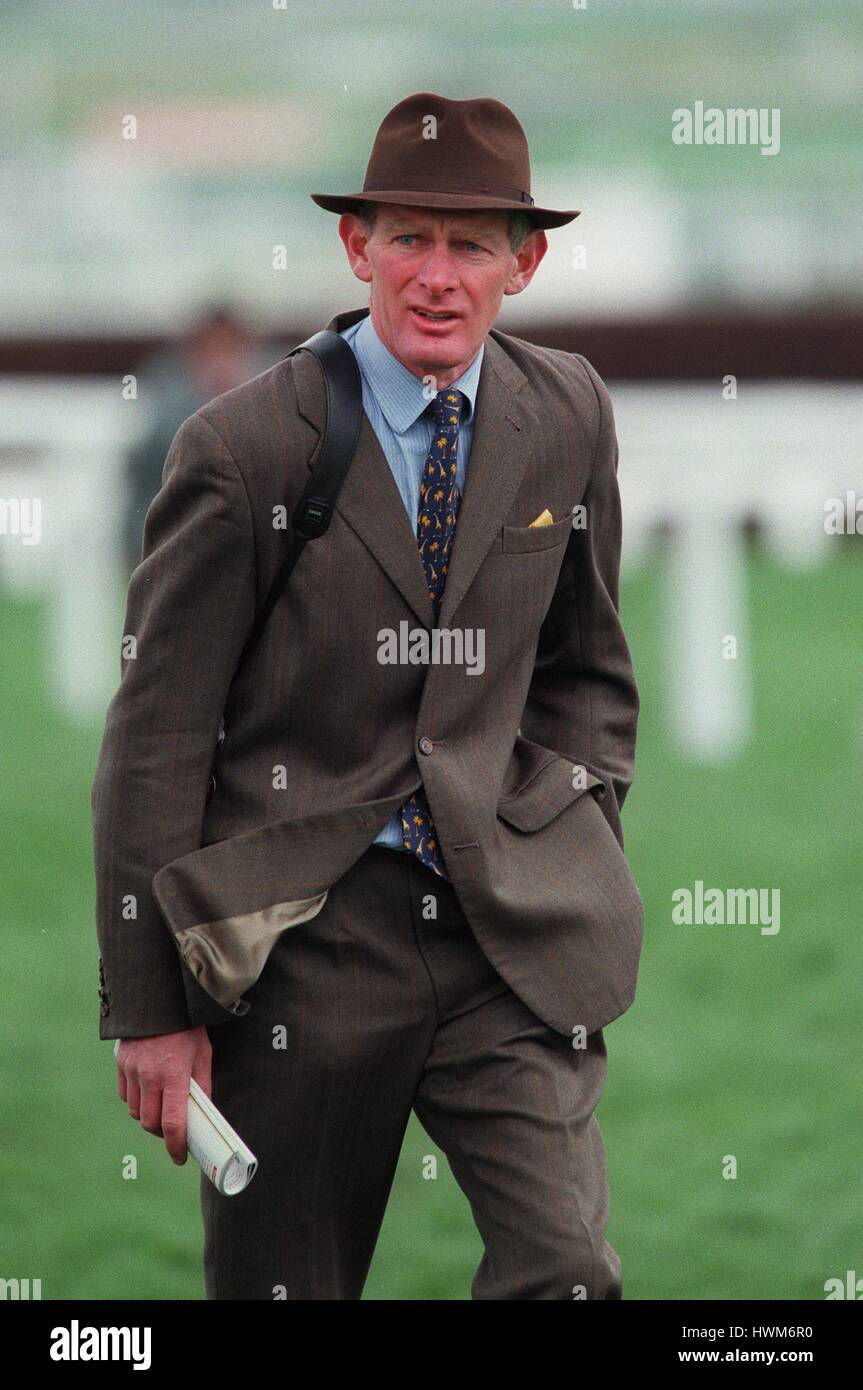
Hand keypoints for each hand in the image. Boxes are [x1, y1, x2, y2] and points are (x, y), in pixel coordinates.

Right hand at [116, 1026, 211, 1164]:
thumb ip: (203, 1086)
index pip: (172, 1123)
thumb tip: (205, 1115)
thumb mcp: (204, 1055)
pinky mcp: (121, 1064)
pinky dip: (135, 1101)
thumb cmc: (188, 1028)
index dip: (176, 1146)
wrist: (161, 998)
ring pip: (135, 1111)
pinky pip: (124, 1095)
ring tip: (161, 1107)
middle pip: (149, 1123)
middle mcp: (149, 1075)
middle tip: (173, 1130)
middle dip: (161, 1132)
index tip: (180, 1157)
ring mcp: (131, 1070)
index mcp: (174, 1074)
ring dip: (148, 1116)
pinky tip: (148, 1092)